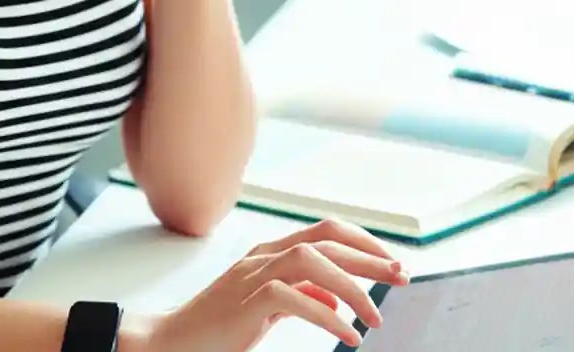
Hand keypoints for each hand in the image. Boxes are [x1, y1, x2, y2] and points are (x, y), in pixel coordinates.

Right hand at [139, 219, 409, 351]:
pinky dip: (328, 316)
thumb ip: (302, 298)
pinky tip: (347, 334)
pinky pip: (294, 298)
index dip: (363, 241)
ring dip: (352, 285)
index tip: (392, 261)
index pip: (325, 231)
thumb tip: (338, 299)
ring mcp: (252, 275)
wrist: (170, 342)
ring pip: (313, 260)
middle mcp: (262, 256)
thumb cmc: (216, 328)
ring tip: (376, 315)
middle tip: (403, 277)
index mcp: (269, 254)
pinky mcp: (245, 301)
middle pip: (327, 240)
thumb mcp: (267, 308)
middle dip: (371, 257)